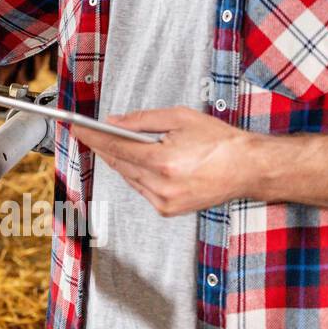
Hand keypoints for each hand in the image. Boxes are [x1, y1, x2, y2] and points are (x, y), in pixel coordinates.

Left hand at [72, 106, 256, 215]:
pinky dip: (137, 174)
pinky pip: (141, 188)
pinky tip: (139, 162)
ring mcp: (165, 201)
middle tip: (92, 132)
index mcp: (163, 162)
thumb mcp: (179, 118)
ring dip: (121, 160)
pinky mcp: (169, 210)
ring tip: (117, 143)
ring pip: (128, 177)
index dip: (93, 136)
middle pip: (118, 163)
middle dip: (104, 146)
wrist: (249, 169)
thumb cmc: (221, 142)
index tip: (78, 128)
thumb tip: (114, 122)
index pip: (116, 147)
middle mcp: (162, 186)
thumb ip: (141, 120)